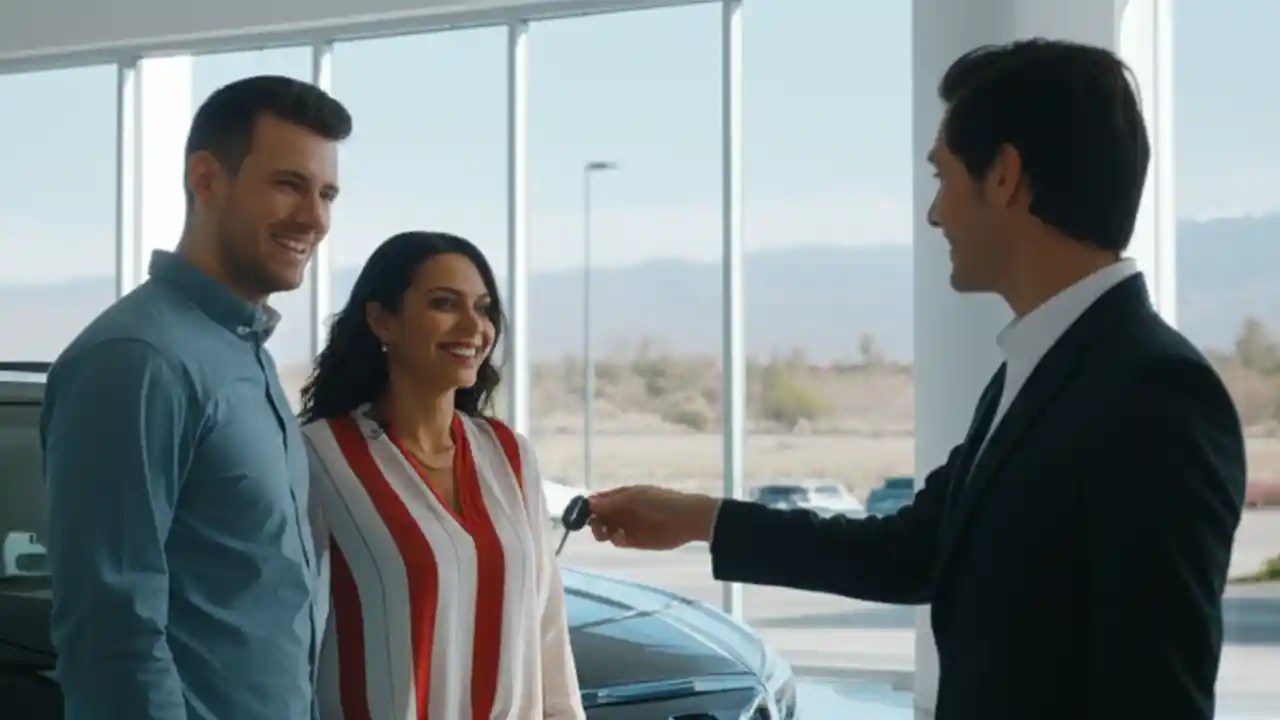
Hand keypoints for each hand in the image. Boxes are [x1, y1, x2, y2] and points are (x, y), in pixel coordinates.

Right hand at [587, 485, 720, 550]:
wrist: (686, 520)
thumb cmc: (659, 504)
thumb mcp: (632, 499)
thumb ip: (609, 503)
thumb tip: (588, 502)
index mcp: (621, 496)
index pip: (598, 501)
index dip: (588, 507)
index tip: (581, 515)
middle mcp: (622, 510)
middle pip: (598, 517)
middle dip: (595, 522)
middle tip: (598, 527)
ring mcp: (628, 525)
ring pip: (606, 531)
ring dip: (604, 532)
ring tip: (612, 533)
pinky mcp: (635, 540)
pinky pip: (618, 541)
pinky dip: (617, 540)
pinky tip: (623, 538)